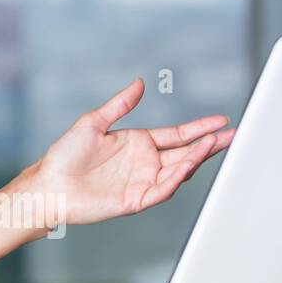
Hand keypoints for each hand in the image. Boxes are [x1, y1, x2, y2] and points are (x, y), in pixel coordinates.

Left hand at [21, 78, 235, 226]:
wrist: (48, 184)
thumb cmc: (65, 155)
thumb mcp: (93, 122)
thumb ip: (120, 104)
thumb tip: (139, 82)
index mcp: (138, 144)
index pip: (177, 135)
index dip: (199, 129)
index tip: (221, 120)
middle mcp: (145, 163)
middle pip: (185, 153)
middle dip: (210, 144)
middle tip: (233, 134)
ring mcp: (142, 182)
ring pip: (179, 171)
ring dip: (197, 158)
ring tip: (213, 143)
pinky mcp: (135, 200)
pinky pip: (162, 189)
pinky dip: (176, 178)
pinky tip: (188, 165)